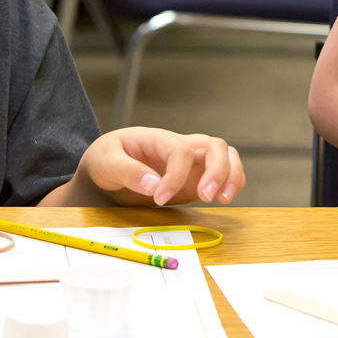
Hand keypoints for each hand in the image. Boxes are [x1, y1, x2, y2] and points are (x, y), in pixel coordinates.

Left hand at [79, 127, 244, 205]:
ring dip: (231, 175)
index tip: (158, 199)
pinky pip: (224, 174)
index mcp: (158, 138)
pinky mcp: (195, 177)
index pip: (180, 151)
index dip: (175, 176)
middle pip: (214, 146)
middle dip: (217, 171)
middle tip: (206, 197)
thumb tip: (155, 185)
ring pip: (226, 156)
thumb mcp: (106, 162)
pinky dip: (231, 183)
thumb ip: (128, 171)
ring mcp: (191, 161)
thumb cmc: (106, 160)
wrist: (106, 171)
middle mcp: (180, 146)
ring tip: (222, 199)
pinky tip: (224, 198)